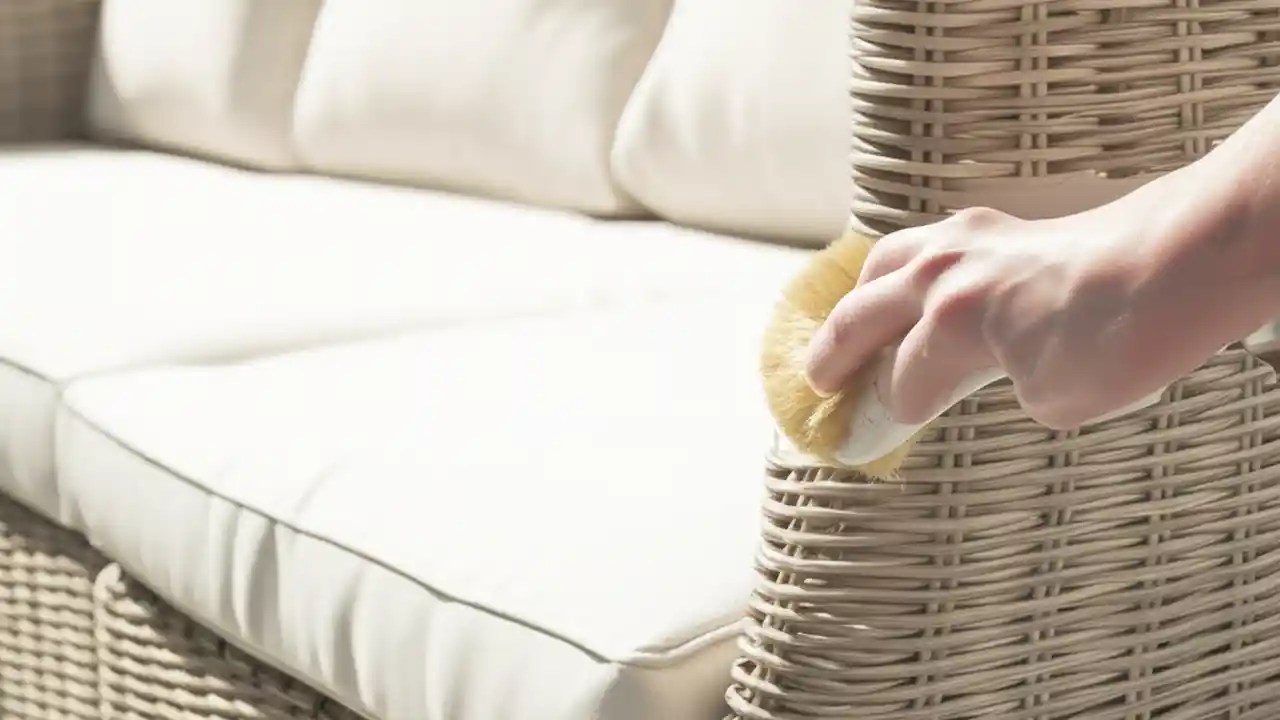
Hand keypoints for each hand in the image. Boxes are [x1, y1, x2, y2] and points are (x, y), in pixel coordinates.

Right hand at [802, 196, 1215, 429]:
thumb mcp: (1059, 398)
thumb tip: (1002, 375)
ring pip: (886, 261)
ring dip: (862, 297)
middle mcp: (947, 274)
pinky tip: (921, 285)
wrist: (1190, 257)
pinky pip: (930, 244)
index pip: (901, 384)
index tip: (871, 440)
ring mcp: (974, 240)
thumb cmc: (1130, 332)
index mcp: (951, 322)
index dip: (886, 419)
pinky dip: (908, 268)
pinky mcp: (1005, 226)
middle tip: (818, 384)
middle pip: (861, 314)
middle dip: (834, 355)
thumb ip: (1006, 390)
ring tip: (854, 322)